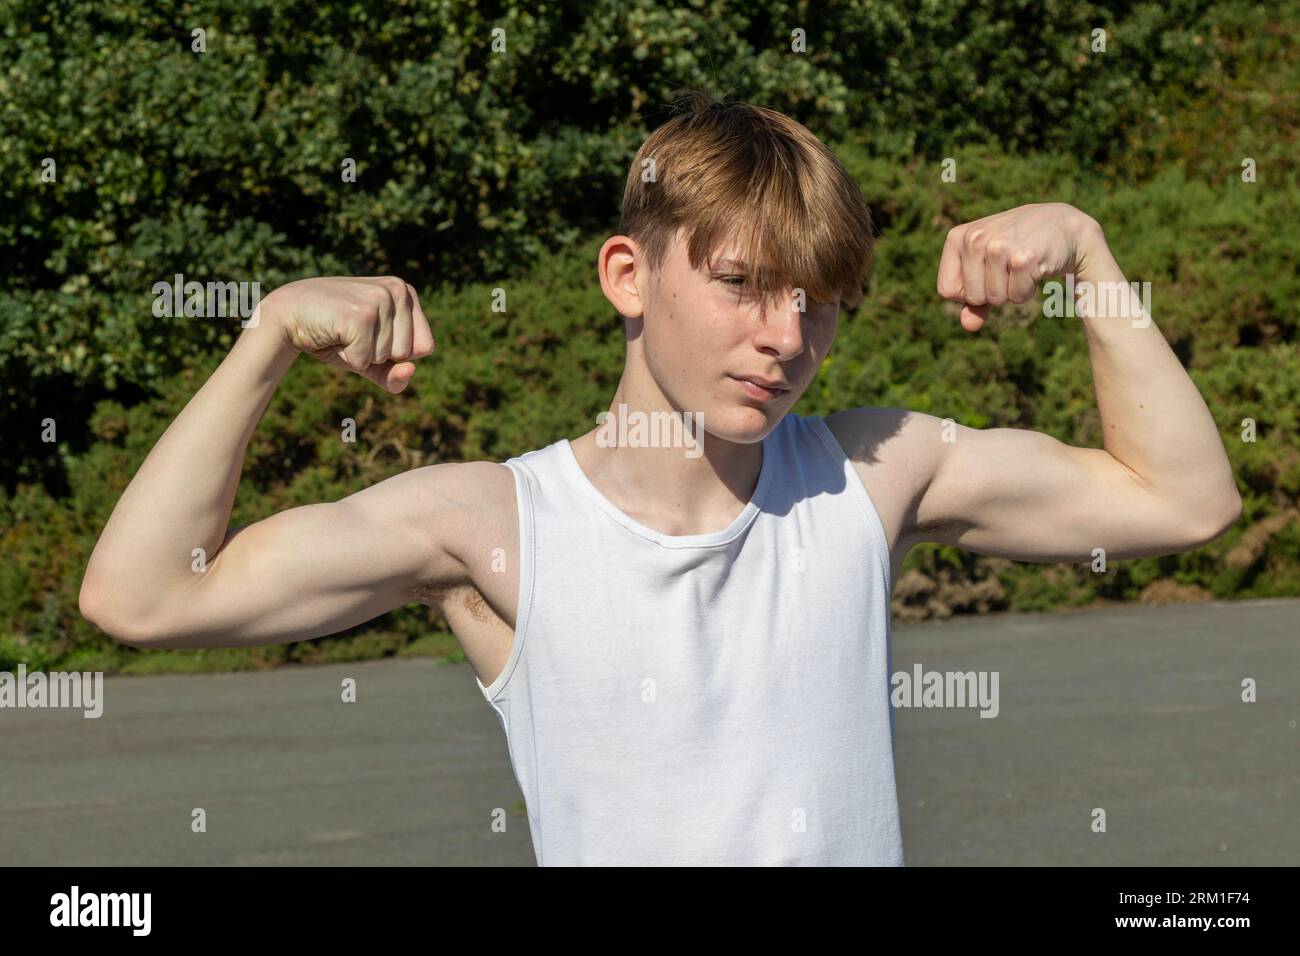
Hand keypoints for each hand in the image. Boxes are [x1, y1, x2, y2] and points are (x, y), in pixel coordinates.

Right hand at [264, 276, 434, 391]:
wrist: (288, 317)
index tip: (371, 334)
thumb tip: (410, 370)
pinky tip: (333, 334)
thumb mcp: (371, 358)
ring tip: (342, 330)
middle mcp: (398, 290)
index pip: (425, 347)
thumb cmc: (334, 335)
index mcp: (406, 293)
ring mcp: (379, 300)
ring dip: (361, 355)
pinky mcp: (360, 315)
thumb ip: (395, 374)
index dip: (395, 353)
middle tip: (352, 332)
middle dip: (377, 354)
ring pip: (385, 357)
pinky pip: (365, 361)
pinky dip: (348, 358)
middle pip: (407, 354)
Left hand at [936, 202, 1102, 331]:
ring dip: (1012, 290)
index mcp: (957, 237)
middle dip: (993, 292)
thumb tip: (968, 326)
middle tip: (1009, 267)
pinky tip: (1036, 266)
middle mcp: (975, 238)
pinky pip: (1017, 297)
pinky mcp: (1023, 258)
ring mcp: (999, 247)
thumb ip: (972, 299)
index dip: (968, 292)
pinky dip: (1027, 290)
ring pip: (995, 298)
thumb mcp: (987, 268)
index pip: (946, 290)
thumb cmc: (1017, 248)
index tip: (985, 273)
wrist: (1063, 227)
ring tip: (1022, 264)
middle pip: (973, 297)